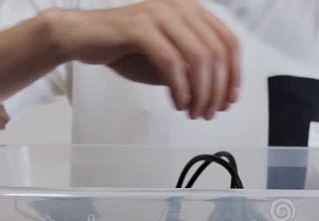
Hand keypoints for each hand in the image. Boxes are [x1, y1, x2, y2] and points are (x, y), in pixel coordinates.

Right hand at [54, 0, 240, 119]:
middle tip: (210, 113)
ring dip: (200, 92)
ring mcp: (160, 13)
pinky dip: (180, 88)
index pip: (228, 42)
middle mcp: (180, 6)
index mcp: (192, 9)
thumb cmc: (126, 48)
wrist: (83, 37)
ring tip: (194, 112)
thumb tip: (218, 97)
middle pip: (216, 53)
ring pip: (198, 58)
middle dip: (217, 90)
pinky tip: (178, 103)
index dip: (235, 74)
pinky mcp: (140, 27)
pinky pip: (171, 62)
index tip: (229, 100)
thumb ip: (193, 71)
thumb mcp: (169, 60)